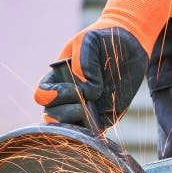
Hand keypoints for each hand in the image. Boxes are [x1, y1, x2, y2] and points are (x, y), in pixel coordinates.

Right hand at [33, 0, 171, 129]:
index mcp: (58, 78)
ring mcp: (85, 108)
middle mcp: (69, 96)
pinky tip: (101, 120)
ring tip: (91, 111)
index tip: (72, 88)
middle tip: (84, 101)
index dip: (49, 96)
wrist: (130, 43)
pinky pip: (92, 133)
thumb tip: (88, 90)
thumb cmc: (104, 39)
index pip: (42, 95)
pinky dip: (92, 132)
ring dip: (76, 124)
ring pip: (70, 128)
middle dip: (64, 113)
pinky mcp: (104, 118)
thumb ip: (83, 63)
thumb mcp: (89, 41)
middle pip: (51, 116)